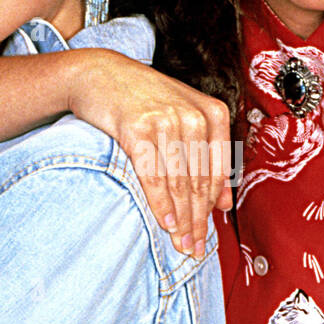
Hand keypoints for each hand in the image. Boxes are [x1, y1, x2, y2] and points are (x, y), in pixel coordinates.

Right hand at [68, 53, 232, 256]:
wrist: (99, 74)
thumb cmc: (143, 100)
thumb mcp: (183, 120)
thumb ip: (207, 156)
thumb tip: (224, 203)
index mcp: (213, 113)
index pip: (218, 172)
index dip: (211, 209)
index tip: (206, 235)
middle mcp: (193, 116)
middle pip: (199, 181)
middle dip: (196, 221)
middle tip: (193, 248)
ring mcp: (166, 120)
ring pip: (178, 182)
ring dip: (181, 219)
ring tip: (180, 243)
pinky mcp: (138, 127)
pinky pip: (153, 176)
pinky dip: (160, 203)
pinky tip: (165, 223)